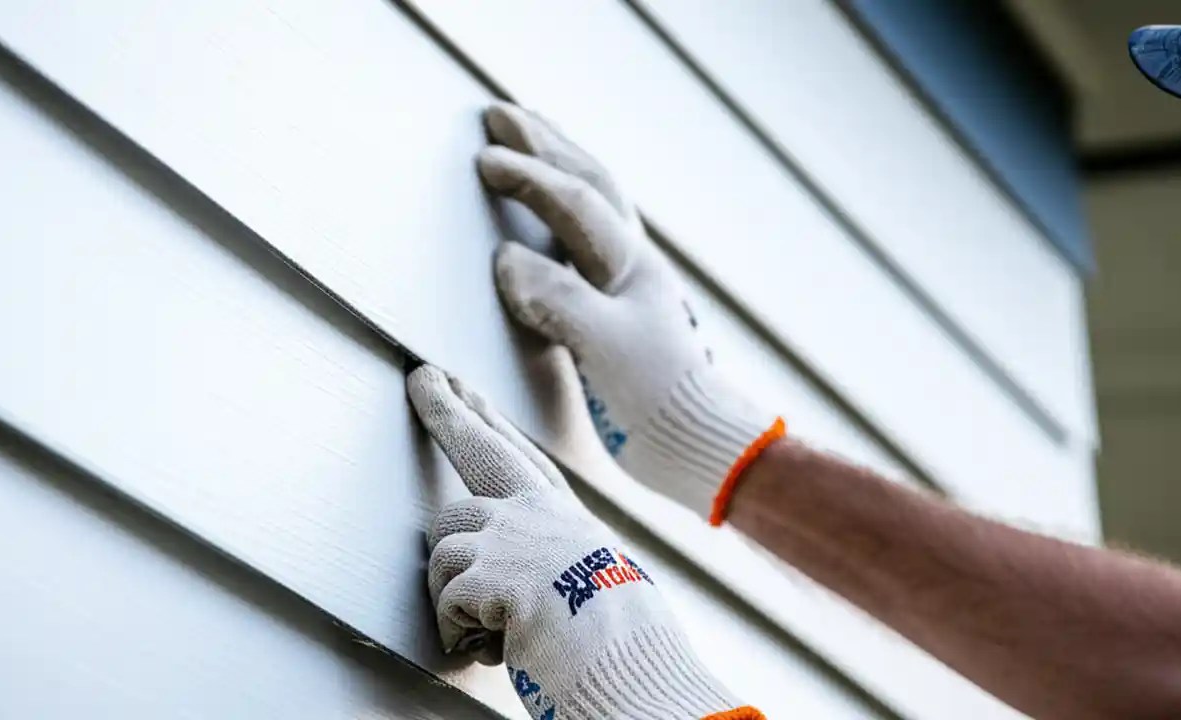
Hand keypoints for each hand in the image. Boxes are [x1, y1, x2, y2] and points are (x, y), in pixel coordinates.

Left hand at [407, 365, 752, 719]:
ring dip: (448, 590)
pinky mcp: (483, 569)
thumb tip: (523, 588)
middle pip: (477, 449)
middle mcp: (534, 513)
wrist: (620, 653)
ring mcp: (506, 535)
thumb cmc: (618, 636)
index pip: (524, 459)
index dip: (494, 424)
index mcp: (565, 518)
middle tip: (425, 377)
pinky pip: (446, 597)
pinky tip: (483, 648)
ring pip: (443, 544)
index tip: (470, 393)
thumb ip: (556, 570)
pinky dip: (456, 630)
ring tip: (479, 627)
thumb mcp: (597, 584)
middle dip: (446, 409)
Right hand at [478, 103, 778, 518]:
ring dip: (558, 162)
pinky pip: (585, 235)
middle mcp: (631, 263)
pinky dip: (562, 205)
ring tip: (528, 136)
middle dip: (544, 144)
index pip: (574, 202)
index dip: (530, 177)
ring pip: (592, 202)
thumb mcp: (603, 349)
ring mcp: (628, 282)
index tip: (485, 161)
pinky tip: (549, 213)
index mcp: (628, 266)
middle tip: (499, 113)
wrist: (696, 443)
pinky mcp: (618, 307)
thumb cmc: (656, 401)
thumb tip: (506, 260)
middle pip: (588, 183)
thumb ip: (556, 300)